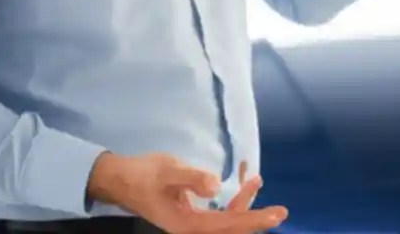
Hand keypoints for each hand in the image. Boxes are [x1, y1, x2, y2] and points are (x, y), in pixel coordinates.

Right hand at [87, 152, 286, 233]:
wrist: (119, 180)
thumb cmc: (143, 175)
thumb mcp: (167, 171)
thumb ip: (191, 179)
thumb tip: (214, 186)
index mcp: (186, 225)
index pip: (228, 225)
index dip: (253, 220)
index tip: (276, 215)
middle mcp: (191, 230)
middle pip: (231, 230)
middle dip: (254, 219)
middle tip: (280, 211)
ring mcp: (191, 225)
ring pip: (226, 222)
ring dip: (245, 207)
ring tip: (256, 182)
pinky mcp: (191, 217)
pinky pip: (219, 216)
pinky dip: (234, 203)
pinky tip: (244, 186)